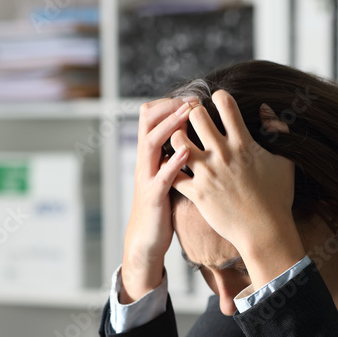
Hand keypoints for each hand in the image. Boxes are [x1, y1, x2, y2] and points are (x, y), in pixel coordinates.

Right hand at [120, 98, 192, 302]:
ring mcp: (147, 178)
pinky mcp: (153, 197)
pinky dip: (172, 163)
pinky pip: (161, 177)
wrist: (146, 239)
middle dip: (169, 108)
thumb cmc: (161, 206)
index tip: (192, 97)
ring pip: (150, 144)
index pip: (151, 118)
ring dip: (169, 127)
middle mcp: (145, 162)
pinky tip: (186, 154)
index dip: (168, 104)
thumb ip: (174, 156)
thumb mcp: (167, 175)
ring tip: (187, 114)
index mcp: (150, 156)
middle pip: (147, 123)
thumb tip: (192, 136)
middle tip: (191, 99)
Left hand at [170, 90, 304, 286]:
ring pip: (178, 141)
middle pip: (196, 116)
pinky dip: (170, 167)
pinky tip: (175, 166)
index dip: (219, 97)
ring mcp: (207, 174)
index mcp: (243, 143)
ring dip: (178, 137)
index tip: (217, 102)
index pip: (225, 104)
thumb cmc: (278, 197)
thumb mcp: (285, 161)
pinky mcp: (197, 193)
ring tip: (182, 140)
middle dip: (193, 113)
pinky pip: (173, 174)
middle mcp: (223, 155)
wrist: (265, 232)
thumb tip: (266, 108)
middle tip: (194, 118)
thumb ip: (278, 130)